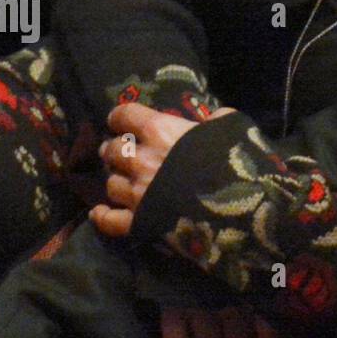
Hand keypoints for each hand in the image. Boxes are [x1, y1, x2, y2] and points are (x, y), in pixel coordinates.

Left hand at [90, 101, 233, 237]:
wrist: (238, 209)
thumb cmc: (235, 164)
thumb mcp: (233, 130)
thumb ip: (217, 121)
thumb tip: (214, 118)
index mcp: (160, 131)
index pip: (126, 115)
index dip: (120, 117)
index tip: (119, 120)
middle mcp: (141, 159)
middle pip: (112, 150)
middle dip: (114, 150)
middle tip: (119, 152)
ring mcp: (137, 193)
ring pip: (111, 184)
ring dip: (115, 180)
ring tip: (122, 181)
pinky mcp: (139, 222)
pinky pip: (110, 220)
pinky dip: (102, 216)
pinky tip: (98, 212)